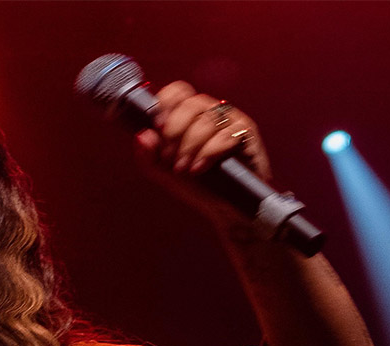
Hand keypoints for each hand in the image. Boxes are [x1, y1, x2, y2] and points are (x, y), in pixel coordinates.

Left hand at [133, 81, 271, 229]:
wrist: (224, 208)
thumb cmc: (195, 186)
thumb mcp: (164, 173)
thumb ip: (149, 155)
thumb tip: (143, 135)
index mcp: (190, 115)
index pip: (178, 93)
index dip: (166, 104)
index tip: (158, 126)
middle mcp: (211, 112)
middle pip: (191, 105)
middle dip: (175, 132)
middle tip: (169, 158)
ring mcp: (231, 120)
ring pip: (207, 121)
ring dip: (190, 147)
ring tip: (183, 169)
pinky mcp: (246, 134)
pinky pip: (226, 135)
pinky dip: (208, 153)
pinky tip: (200, 168)